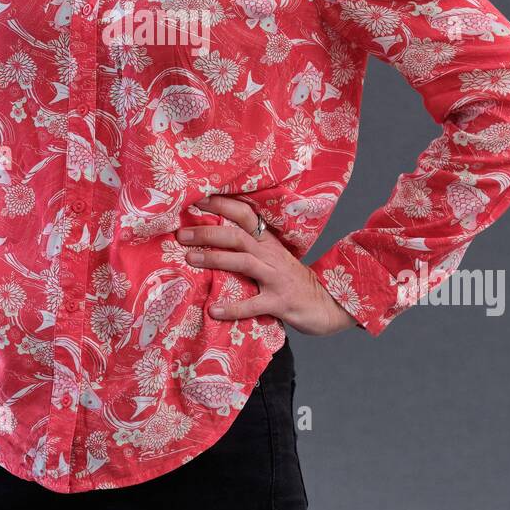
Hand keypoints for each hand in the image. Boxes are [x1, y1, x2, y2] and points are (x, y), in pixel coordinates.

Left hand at [175, 194, 358, 336]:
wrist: (327, 305)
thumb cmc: (293, 281)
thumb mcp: (274, 259)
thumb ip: (250, 248)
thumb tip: (212, 238)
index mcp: (269, 243)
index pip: (245, 215)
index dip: (222, 205)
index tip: (196, 199)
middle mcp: (271, 256)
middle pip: (238, 236)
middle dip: (209, 232)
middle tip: (182, 233)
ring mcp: (276, 278)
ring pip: (243, 262)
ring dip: (215, 259)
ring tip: (190, 259)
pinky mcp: (280, 303)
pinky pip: (253, 304)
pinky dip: (232, 308)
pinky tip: (213, 310)